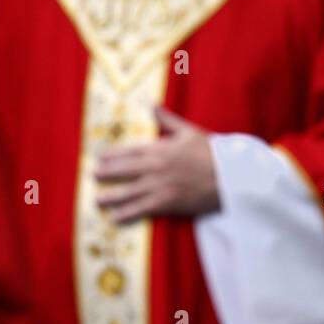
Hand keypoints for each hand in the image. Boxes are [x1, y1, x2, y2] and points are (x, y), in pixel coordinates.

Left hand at [95, 107, 219, 224]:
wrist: (230, 178)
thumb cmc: (213, 153)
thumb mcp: (190, 132)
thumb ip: (168, 120)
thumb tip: (152, 105)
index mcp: (160, 148)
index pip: (130, 152)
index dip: (113, 155)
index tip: (100, 157)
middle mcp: (155, 168)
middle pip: (123, 171)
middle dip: (106, 174)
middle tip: (93, 176)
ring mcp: (159, 186)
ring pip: (128, 192)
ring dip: (110, 197)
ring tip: (97, 200)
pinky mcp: (166, 203)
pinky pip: (141, 209)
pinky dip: (126, 214)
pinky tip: (115, 217)